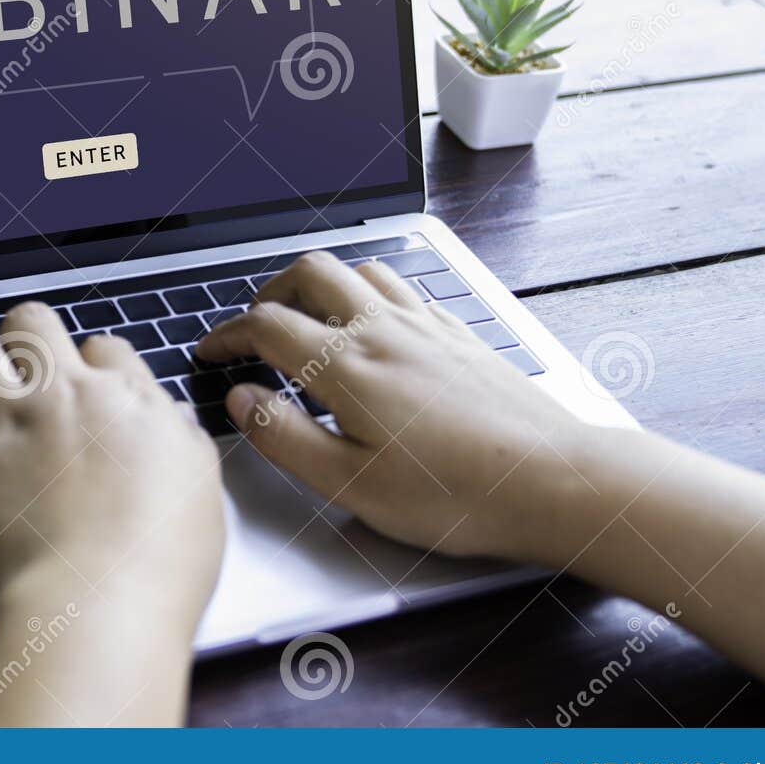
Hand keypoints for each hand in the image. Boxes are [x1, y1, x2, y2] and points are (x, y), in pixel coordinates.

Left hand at [0, 301, 224, 637]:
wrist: (98, 607)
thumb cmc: (160, 558)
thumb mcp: (200, 485)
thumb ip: (178, 436)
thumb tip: (165, 417)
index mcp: (124, 398)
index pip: (105, 346)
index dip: (100, 365)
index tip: (98, 389)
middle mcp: (61, 398)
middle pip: (31, 323)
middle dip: (30, 338)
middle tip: (33, 369)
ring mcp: (7, 430)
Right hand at [196, 250, 610, 562]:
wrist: (554, 480)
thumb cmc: (458, 495)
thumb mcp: (352, 486)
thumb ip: (287, 437)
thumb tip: (241, 400)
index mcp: (348, 365)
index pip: (266, 325)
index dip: (225, 333)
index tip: (210, 352)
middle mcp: (385, 330)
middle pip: (310, 272)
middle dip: (268, 292)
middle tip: (252, 328)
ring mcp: (427, 326)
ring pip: (360, 269)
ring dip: (321, 284)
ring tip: (307, 319)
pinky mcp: (460, 334)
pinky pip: (403, 287)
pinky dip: (370, 292)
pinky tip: (375, 326)